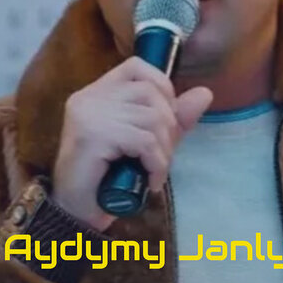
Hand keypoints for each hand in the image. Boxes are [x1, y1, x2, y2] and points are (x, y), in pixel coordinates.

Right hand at [51, 56, 211, 231]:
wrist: (77, 214)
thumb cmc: (108, 180)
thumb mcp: (148, 144)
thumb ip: (173, 119)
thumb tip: (205, 93)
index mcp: (97, 93)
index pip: (137, 68)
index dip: (163, 89)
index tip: (167, 122)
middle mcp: (89, 97)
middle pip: (150, 93)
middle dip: (169, 128)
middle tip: (161, 158)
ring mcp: (88, 114)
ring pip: (151, 118)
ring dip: (163, 151)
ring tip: (154, 172)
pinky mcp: (92, 135)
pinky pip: (143, 141)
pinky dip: (157, 164)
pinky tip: (152, 181)